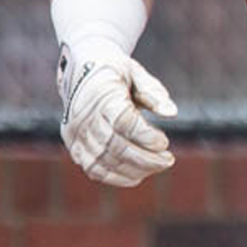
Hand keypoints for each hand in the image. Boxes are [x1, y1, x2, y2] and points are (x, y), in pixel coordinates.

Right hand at [56, 37, 178, 186]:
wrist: (81, 69)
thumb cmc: (115, 71)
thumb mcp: (136, 72)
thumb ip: (154, 92)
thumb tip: (173, 113)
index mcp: (101, 95)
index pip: (123, 122)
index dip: (145, 136)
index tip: (165, 142)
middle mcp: (84, 117)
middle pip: (116, 145)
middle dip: (146, 158)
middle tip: (168, 160)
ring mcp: (76, 134)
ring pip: (106, 161)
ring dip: (136, 169)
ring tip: (159, 165)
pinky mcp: (74, 146)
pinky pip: (94, 169)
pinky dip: (117, 177)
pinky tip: (139, 175)